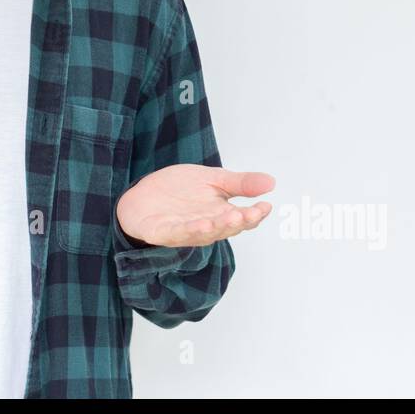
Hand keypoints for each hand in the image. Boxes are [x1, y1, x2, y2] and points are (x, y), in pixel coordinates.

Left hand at [115, 165, 273, 247]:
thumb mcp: (213, 179)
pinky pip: (176, 233)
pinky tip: (200, 224)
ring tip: (230, 217)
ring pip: (204, 233)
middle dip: (238, 221)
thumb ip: (240, 183)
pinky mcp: (161, 232)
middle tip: (249, 213)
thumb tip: (271, 182)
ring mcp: (183, 231)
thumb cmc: (180, 190)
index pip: (242, 219)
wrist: (143, 194)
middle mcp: (204, 227)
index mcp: (219, 215)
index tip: (265, 206)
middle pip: (225, 228)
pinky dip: (188, 230)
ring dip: (216, 227)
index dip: (254, 215)